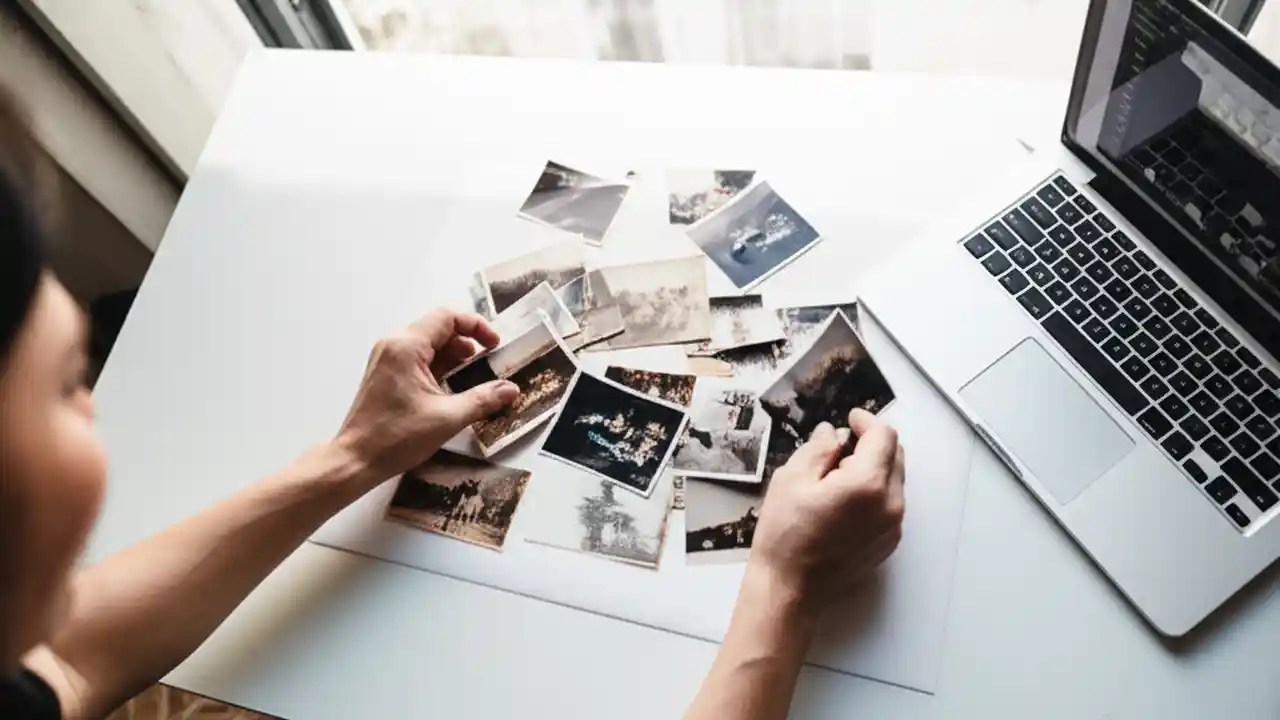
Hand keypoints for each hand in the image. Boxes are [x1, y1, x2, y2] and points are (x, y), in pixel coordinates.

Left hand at [335, 308, 518, 484]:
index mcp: (406, 347)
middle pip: (438, 329)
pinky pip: (417, 359)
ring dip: (453, 356)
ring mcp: (387, 359)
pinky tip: (452, 388)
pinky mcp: (385, 374)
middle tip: (487, 364)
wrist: (356, 460)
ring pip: (428, 344)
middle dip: (467, 343)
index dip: (476, 326)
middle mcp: (394, 345)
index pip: (447, 317)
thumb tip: (511, 389)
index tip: (494, 346)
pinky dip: (438, 367)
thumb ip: (483, 399)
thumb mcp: (448, 418)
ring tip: (473, 378)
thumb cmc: (397, 437)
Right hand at [749, 409, 904, 611]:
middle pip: (895, 455)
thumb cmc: (785, 536)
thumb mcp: (792, 479)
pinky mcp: (888, 541)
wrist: (790, 589)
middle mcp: (890, 503)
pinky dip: (874, 492)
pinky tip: (844, 501)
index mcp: (867, 483)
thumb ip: (820, 450)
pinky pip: (890, 503)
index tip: (851, 420)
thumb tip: (833, 434)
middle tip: (840, 448)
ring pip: (894, 479)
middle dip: (872, 444)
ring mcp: (893, 525)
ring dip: (873, 468)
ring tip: (836, 478)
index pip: (884, 436)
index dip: (867, 422)